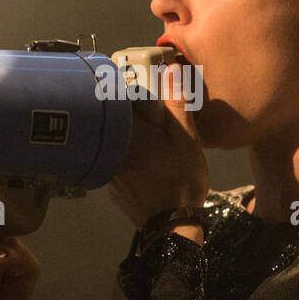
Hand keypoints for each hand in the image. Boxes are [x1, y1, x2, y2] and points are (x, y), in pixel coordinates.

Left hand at [108, 62, 208, 227]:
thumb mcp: (189, 141)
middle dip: (126, 115)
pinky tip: (143, 166)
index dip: (122, 88)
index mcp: (130, 133)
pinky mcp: (112, 187)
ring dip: (124, 138)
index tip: (131, 84)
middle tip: (145, 117)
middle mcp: (114, 149)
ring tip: (146, 142)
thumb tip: (172, 72)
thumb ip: (178, 105)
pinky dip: (125, 160)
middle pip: (113, 122)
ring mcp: (110, 170)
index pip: (115, 100)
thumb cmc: (183, 182)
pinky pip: (115, 164)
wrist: (172, 227)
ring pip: (113, 144)